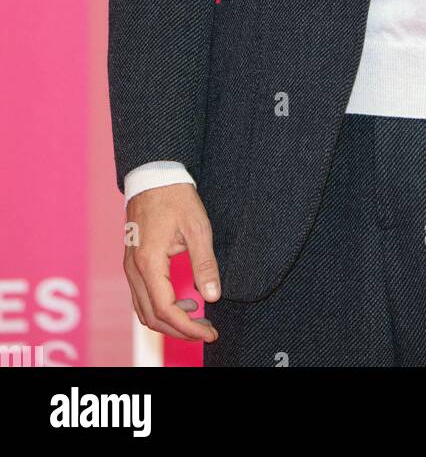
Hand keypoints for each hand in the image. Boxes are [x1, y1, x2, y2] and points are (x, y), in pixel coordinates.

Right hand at [123, 183, 220, 342]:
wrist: (153, 176)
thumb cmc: (176, 198)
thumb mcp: (197, 228)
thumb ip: (205, 264)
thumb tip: (212, 297)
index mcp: (149, 263)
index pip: (166, 310)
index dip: (189, 328)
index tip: (210, 332)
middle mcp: (134, 270)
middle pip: (152, 317)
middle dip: (180, 330)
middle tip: (207, 330)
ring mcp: (129, 267)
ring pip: (144, 310)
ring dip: (169, 322)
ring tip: (198, 318)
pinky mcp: (132, 263)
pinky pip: (142, 297)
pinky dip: (161, 308)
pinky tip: (183, 302)